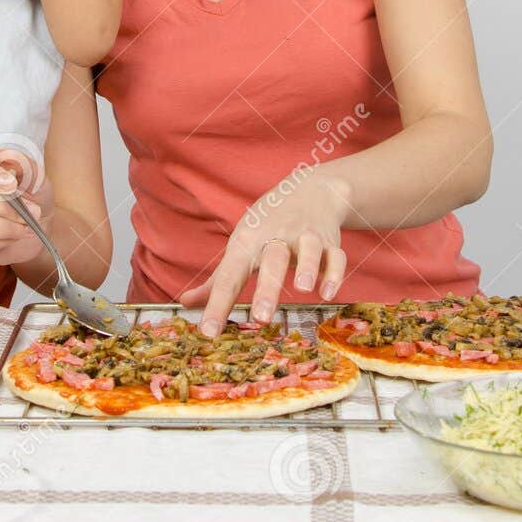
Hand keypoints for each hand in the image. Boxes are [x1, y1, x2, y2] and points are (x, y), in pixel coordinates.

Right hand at [0, 146, 54, 265]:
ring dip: (7, 224)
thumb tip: (3, 156)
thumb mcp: (35, 175)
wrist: (42, 224)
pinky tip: (20, 233)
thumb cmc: (33, 194)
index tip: (11, 183)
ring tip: (28, 223)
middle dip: (3, 204)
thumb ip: (22, 163)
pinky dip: (9, 238)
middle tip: (33, 209)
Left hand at [175, 171, 350, 335]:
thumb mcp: (241, 245)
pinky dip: (334, 272)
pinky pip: (335, 255)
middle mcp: (276, 237)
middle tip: (261, 317)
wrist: (309, 190)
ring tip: (303, 289)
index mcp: (247, 243)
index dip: (217, 305)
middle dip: (267, 288)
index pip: (229, 277)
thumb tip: (186, 303)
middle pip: (271, 261)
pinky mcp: (330, 241)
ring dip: (307, 267)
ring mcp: (305, 237)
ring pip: (308, 250)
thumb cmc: (267, 225)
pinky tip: (328, 292)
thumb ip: (217, 280)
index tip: (208, 332)